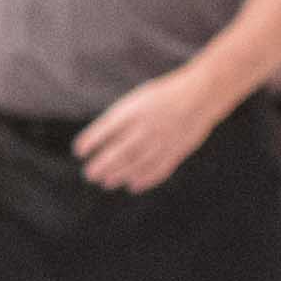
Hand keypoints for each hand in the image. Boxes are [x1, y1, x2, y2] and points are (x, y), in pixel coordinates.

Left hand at [72, 67, 220, 192]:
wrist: (201, 94)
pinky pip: (159, 169)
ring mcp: (162, 140)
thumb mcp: (138, 100)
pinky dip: (145, 180)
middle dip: (102, 165)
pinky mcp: (177, 150)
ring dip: (119, 175)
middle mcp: (146, 126)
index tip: (79, 152)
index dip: (90, 141)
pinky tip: (133, 186)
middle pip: (119, 152)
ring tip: (106, 183)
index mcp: (134, 110)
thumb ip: (121, 119)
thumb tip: (100, 141)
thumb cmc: (163, 96)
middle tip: (89, 175)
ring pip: (137, 164)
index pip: (105, 128)